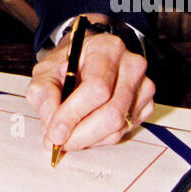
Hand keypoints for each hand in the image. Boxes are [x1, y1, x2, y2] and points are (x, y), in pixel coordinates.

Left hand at [25, 18, 154, 153]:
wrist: (86, 58)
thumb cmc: (68, 63)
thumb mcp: (46, 71)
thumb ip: (44, 95)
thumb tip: (53, 128)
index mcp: (106, 48)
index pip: (97, 88)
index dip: (74, 114)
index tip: (55, 133)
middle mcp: (131, 65)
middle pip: (112, 112)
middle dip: (81, 134)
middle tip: (59, 142)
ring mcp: (143, 85)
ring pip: (119, 127)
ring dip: (89, 138)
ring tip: (68, 134)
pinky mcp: (146, 104)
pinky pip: (125, 131)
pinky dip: (101, 137)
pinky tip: (86, 127)